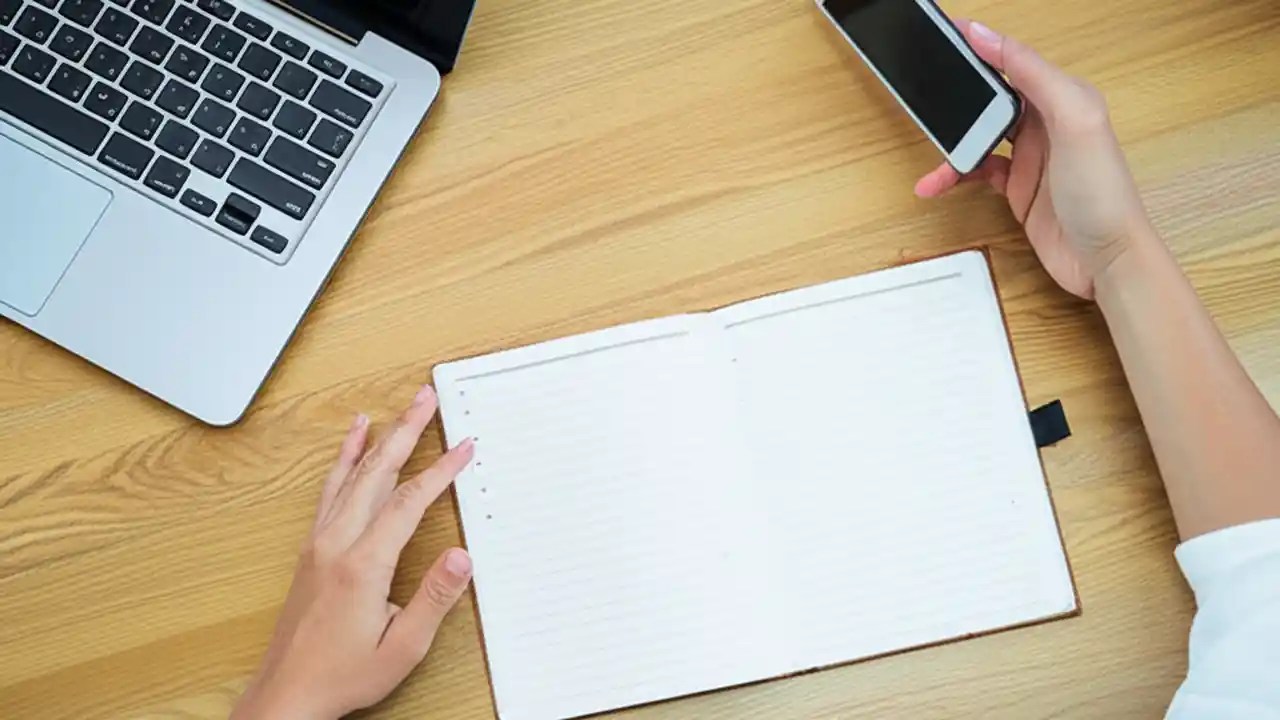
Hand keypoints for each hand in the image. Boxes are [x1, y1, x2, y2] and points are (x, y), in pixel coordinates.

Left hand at [232, 386, 474, 719]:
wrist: (288, 694)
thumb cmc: (343, 674)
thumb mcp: (403, 647)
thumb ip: (434, 598)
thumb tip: (462, 556)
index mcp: (363, 564)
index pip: (409, 502)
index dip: (440, 470)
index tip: (463, 447)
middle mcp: (336, 543)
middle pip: (378, 473)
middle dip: (407, 431)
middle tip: (426, 398)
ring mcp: (320, 542)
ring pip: (352, 476)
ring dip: (378, 439)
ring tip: (396, 409)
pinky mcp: (312, 549)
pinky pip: (330, 490)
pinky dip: (344, 460)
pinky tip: (353, 442)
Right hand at [914, 20, 1153, 299]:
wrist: (1107, 261)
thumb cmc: (1103, 193)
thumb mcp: (1074, 120)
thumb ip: (1034, 74)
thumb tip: (989, 38)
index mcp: (1064, 96)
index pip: (1014, 59)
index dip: (981, 46)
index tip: (947, 33)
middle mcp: (1048, 122)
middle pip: (992, 97)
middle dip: (958, 97)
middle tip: (926, 94)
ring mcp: (1032, 156)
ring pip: (978, 136)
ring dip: (951, 144)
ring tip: (930, 153)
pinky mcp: (1019, 188)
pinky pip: (976, 171)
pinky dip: (953, 175)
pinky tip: (936, 185)